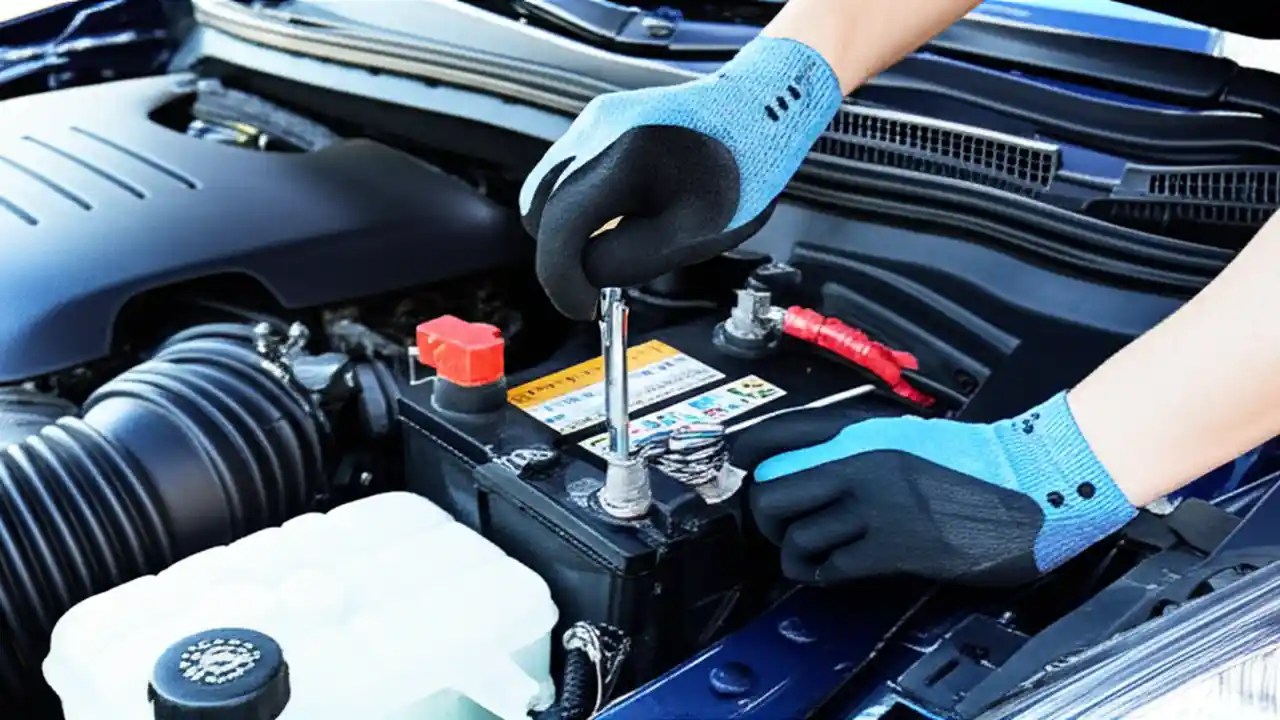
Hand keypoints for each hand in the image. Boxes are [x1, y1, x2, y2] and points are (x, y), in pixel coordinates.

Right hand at [519, 36, 842, 319]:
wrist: (762, 112)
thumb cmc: (742, 170)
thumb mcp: (690, 237)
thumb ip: (627, 261)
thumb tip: (586, 273)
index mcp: (619, 161)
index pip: (557, 229)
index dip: (560, 279)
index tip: (581, 306)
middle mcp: (596, 131)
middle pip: (539, 209)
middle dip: (560, 252)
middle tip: (593, 280)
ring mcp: (595, 118)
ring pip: (548, 186)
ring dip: (566, 225)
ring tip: (609, 245)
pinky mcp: (601, 116)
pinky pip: (569, 167)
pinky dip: (579, 199)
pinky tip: (617, 213)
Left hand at [729, 392, 1137, 586]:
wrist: (1034, 484)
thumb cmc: (976, 462)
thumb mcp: (903, 438)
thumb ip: (853, 448)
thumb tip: (804, 468)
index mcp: (860, 431)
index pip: (773, 436)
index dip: (745, 457)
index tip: (739, 471)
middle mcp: (859, 463)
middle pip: (770, 491)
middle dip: (766, 515)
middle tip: (779, 524)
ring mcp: (876, 506)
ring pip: (795, 533)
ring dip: (792, 550)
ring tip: (805, 552)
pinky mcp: (895, 547)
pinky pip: (831, 566)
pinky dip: (820, 574)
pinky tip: (829, 570)